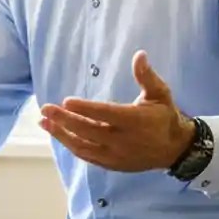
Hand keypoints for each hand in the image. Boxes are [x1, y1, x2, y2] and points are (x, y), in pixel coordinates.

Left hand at [37, 50, 194, 171]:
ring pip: (84, 146)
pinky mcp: (112, 164)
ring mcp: (117, 155)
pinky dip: (71, 145)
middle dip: (64, 120)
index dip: (86, 109)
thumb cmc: (164, 116)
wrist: (176, 150)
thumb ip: (147, 76)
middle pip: (89, 131)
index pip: (106, 114)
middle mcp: (124, 140)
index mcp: (136, 121)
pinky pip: (87, 156)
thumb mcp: (160, 93)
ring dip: (61, 134)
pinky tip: (57, 134)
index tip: (66, 101)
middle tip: (45, 108)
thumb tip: (139, 54)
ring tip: (43, 122)